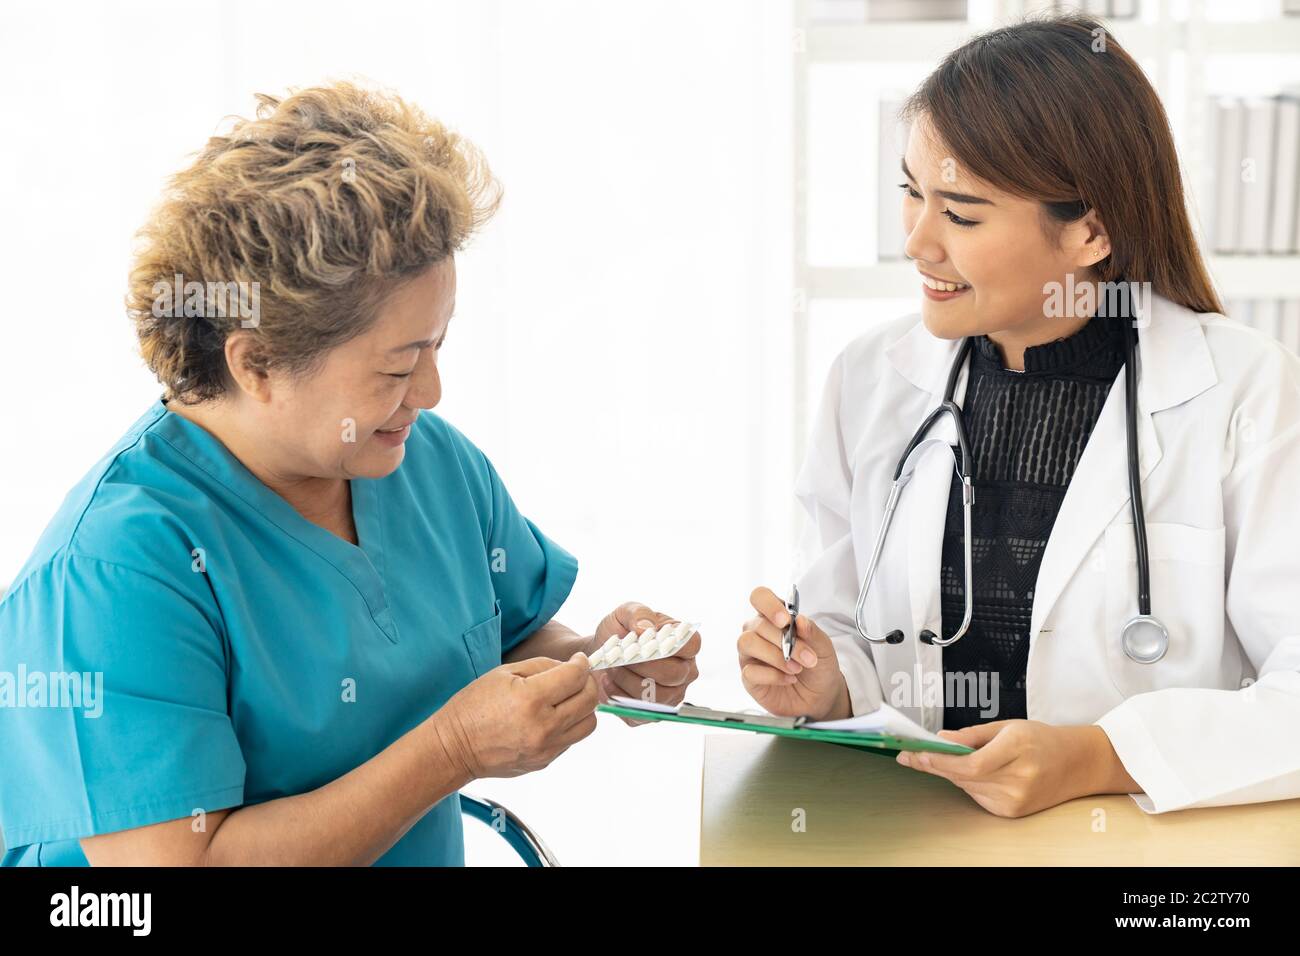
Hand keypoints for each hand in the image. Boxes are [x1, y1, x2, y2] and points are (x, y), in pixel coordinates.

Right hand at [433, 653, 598, 778]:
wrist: (455, 747)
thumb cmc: (474, 706)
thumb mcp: (504, 673)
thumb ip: (542, 666)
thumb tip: (570, 667)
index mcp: (531, 699)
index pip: (576, 677)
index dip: (581, 663)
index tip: (579, 660)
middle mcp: (543, 726)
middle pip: (589, 700)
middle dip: (587, 682)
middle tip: (577, 677)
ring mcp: (546, 748)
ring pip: (589, 723)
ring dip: (583, 707)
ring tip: (566, 699)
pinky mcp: (545, 761)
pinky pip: (571, 739)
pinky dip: (568, 724)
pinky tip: (550, 717)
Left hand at [590, 601, 701, 725]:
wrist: (600, 653)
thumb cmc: (620, 632)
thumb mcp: (625, 613)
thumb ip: (638, 614)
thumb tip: (645, 628)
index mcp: (684, 644)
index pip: (692, 645)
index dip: (672, 644)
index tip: (646, 640)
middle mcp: (684, 672)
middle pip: (673, 674)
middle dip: (642, 665)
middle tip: (621, 657)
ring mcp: (670, 695)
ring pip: (656, 695)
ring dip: (628, 681)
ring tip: (612, 668)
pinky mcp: (651, 714)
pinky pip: (640, 711)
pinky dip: (619, 697)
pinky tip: (607, 683)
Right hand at [737, 586, 848, 720]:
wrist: (820, 695)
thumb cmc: (818, 665)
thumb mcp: (824, 647)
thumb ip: (812, 631)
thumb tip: (799, 620)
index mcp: (774, 617)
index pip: (759, 597)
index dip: (769, 605)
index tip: (786, 621)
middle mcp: (757, 632)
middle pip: (757, 625)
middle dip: (784, 641)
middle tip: (808, 657)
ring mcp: (750, 654)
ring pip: (746, 643)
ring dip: (775, 656)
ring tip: (797, 669)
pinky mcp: (749, 677)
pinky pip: (749, 671)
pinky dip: (773, 676)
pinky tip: (789, 679)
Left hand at [895, 720, 1125, 816]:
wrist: (1079, 764)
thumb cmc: (1042, 740)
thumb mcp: (1008, 726)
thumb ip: (971, 735)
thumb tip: (939, 739)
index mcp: (1017, 748)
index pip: (969, 763)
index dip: (938, 760)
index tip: (914, 753)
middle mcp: (1018, 778)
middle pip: (963, 776)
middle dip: (933, 764)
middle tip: (908, 754)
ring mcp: (1016, 799)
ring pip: (966, 786)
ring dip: (951, 772)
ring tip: (941, 757)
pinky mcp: (1012, 812)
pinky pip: (977, 796)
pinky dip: (968, 783)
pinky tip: (973, 771)